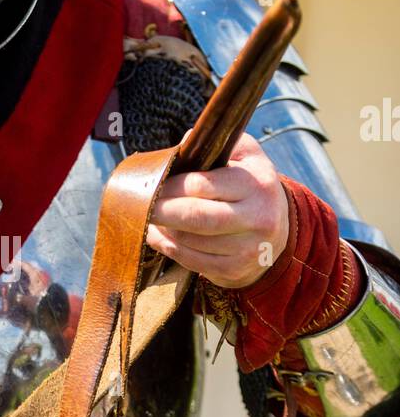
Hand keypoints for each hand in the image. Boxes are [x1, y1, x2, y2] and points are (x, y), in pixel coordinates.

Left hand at [146, 132, 288, 288]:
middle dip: (161, 211)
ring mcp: (248, 248)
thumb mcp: (244, 156)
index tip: (153, 183)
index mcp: (256, 184)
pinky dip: (169, 248)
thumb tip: (182, 147)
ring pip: (190, 241)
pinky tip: (159, 236)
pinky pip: (192, 261)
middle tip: (140, 205)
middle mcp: (257, 218)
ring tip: (149, 218)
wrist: (277, 231)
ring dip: (163, 230)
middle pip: (196, 218)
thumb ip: (215, 145)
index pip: (202, 185)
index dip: (171, 186)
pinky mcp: (235, 270)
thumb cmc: (250, 186)